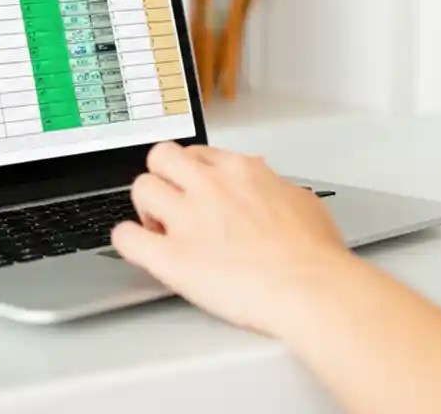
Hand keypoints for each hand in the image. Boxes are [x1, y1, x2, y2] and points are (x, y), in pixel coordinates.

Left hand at [111, 142, 353, 334]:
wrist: (311, 288)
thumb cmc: (314, 254)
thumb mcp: (302, 200)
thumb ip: (275, 187)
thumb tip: (270, 186)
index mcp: (240, 171)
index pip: (197, 154)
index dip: (192, 174)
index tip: (194, 190)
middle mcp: (209, 187)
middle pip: (161, 157)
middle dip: (162, 178)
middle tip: (171, 203)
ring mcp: (188, 220)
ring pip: (141, 188)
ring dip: (146, 209)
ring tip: (159, 229)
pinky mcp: (172, 258)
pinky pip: (126, 238)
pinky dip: (128, 241)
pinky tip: (141, 250)